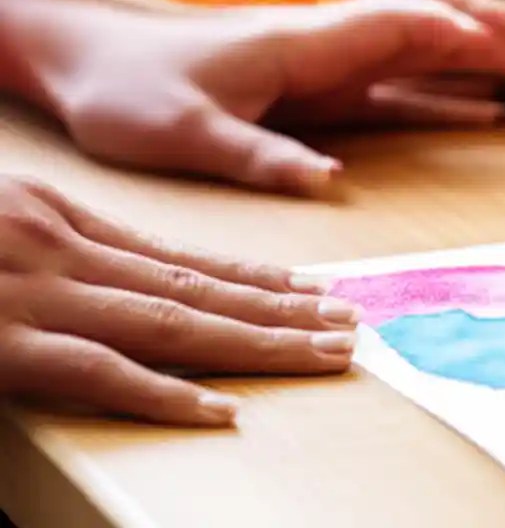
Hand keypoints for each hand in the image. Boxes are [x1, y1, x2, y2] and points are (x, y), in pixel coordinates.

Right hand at [0, 176, 358, 425]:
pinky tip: (224, 410)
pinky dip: (164, 394)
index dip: (255, 278)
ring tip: (326, 356)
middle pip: (194, 287)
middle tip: (350, 322)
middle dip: (283, 310)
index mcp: (57, 215)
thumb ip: (49, 249)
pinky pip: (96, 372)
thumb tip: (107, 276)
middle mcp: (59, 247)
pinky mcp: (1, 345)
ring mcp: (32, 294)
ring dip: (259, 344)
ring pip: (171, 322)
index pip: (178, 255)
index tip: (314, 289)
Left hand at [23, 0, 504, 193]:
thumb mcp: (181, 133)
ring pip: (426, 46)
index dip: (466, 37)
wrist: (89, 60)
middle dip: (498, 32)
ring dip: (486, 56)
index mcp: (306, 44)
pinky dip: (449, 94)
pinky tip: (484, 112)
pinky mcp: (323, 90)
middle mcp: (330, 43)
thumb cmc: (129, 92)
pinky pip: (401, 86)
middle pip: (433, 18)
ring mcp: (331, 64)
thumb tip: (331, 183)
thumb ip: (255, 156)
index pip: (406, 23)